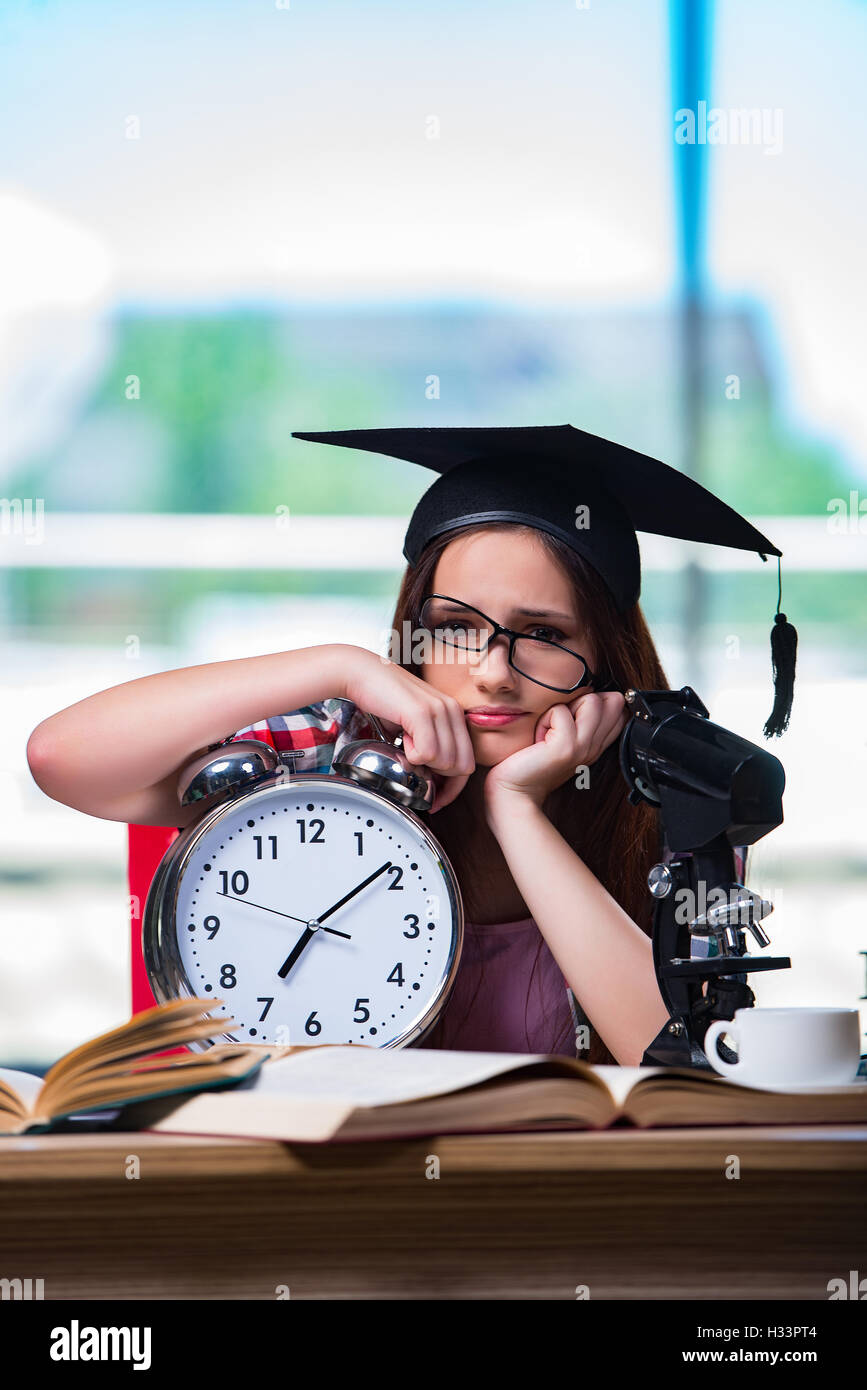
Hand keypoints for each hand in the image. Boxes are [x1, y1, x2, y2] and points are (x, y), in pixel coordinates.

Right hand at [343, 648, 474, 810]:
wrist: (361, 673)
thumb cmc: (383, 699)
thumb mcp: (414, 724)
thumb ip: (429, 745)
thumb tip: (432, 779)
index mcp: (454, 713)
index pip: (468, 762)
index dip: (453, 787)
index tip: (437, 799)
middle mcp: (452, 710)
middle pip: (460, 767)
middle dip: (437, 777)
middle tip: (414, 768)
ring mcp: (439, 710)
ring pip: (445, 763)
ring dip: (422, 763)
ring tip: (404, 744)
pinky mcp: (422, 712)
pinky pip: (427, 753)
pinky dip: (411, 755)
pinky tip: (401, 738)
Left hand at [483, 692, 628, 817]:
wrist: (515, 791)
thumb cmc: (531, 763)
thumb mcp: (561, 737)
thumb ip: (579, 718)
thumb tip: (593, 692)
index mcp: (596, 743)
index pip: (619, 708)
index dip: (598, 702)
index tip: (571, 720)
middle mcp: (595, 746)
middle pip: (610, 700)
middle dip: (580, 702)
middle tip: (557, 727)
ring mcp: (584, 747)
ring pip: (592, 700)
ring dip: (563, 709)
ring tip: (548, 731)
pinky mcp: (567, 747)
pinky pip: (560, 711)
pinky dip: (544, 719)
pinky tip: (538, 739)